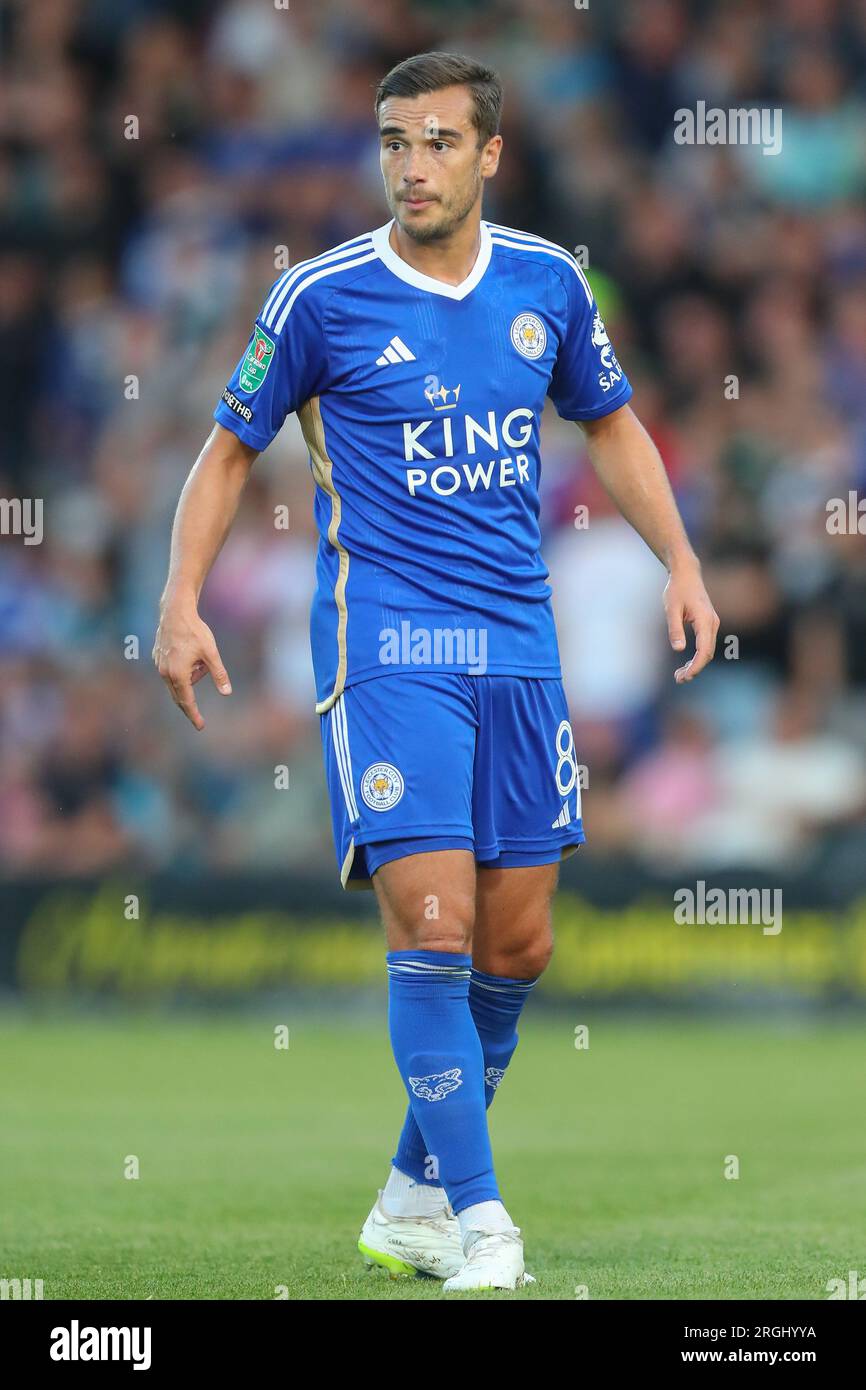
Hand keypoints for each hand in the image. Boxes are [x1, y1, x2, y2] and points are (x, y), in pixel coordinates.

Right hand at [152, 599, 231, 729]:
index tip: (200, 726)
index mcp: (179, 675)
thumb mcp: (211, 654)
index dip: (194, 715)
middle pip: (179, 696)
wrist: (175, 612)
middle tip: (199, 718)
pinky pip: (172, 671)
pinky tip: (188, 653)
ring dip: (190, 678)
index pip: (187, 701)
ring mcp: (159, 665)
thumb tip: (227, 692)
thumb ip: (219, 674)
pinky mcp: (157, 657)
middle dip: (190, 704)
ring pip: (177, 682)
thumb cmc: (195, 631)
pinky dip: (182, 670)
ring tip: (199, 659)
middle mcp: (165, 673)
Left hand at [663, 561, 719, 683]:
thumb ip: (675, 629)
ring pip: (708, 651)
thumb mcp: (671, 609)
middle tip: (678, 679)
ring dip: (696, 665)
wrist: (687, 574)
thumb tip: (678, 649)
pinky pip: (706, 645)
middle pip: (708, 653)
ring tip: (679, 675)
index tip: (684, 677)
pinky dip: (697, 657)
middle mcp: (713, 623)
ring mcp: (712, 624)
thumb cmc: (677, 589)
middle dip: (695, 669)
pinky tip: (686, 665)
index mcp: (705, 620)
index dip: (696, 666)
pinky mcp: (709, 624)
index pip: (704, 650)